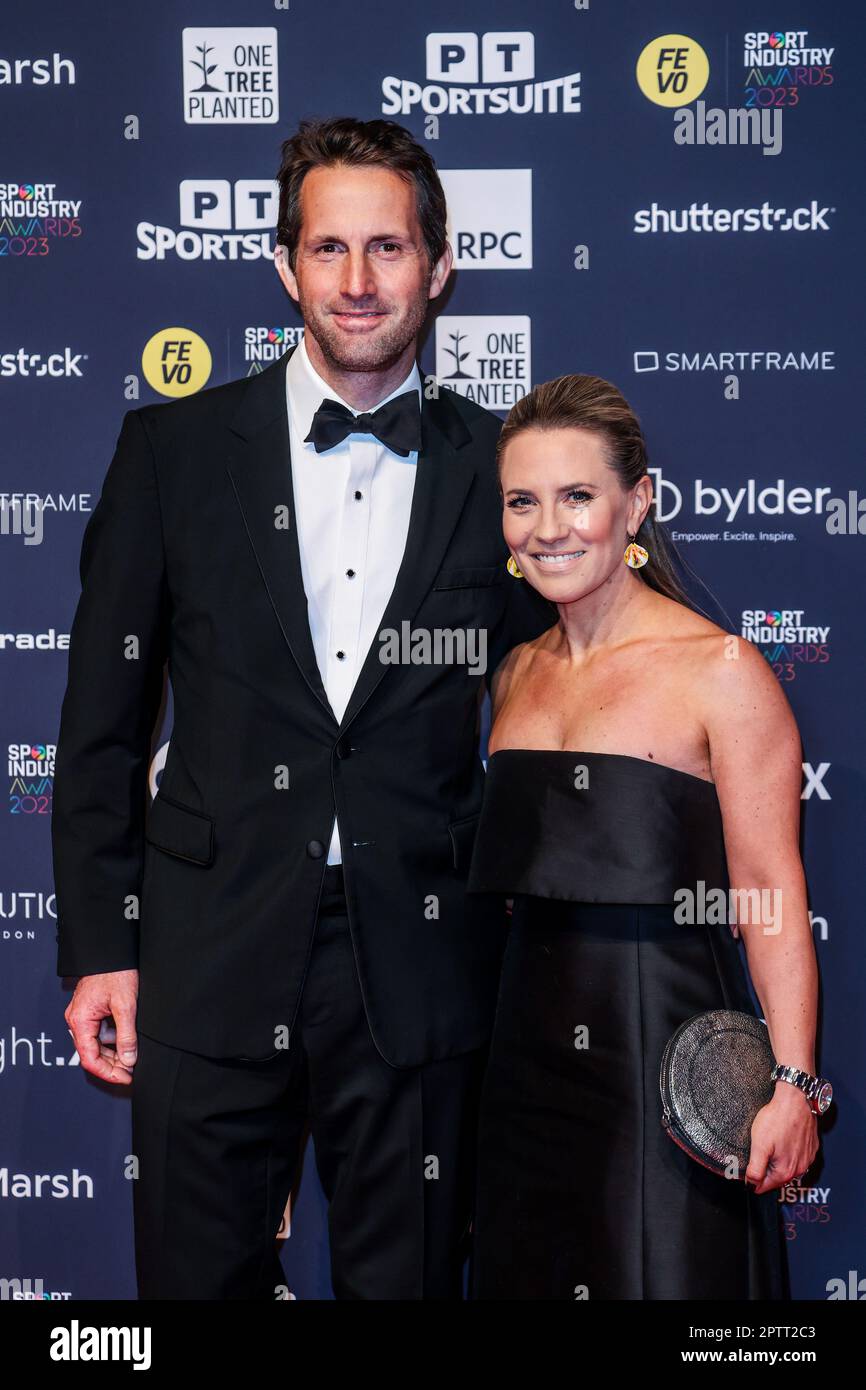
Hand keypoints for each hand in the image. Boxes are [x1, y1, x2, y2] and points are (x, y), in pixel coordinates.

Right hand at [64, 970, 139, 1085]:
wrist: (112, 951)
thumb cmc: (116, 972)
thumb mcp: (126, 1005)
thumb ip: (126, 1035)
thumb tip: (128, 1060)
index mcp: (80, 1020)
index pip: (89, 1058)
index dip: (107, 1073)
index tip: (125, 1078)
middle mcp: (77, 1020)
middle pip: (92, 1053)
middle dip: (112, 1065)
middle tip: (132, 1072)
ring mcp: (82, 1016)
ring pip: (96, 1044)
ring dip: (113, 1053)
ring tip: (133, 1058)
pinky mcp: (90, 1011)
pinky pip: (99, 1032)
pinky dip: (112, 1040)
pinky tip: (127, 1043)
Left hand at [745, 1083, 818, 1193]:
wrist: (796, 1100)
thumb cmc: (777, 1119)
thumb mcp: (759, 1145)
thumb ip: (755, 1169)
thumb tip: (751, 1185)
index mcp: (785, 1171)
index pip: (764, 1187)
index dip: (752, 1179)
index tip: (747, 1167)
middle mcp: (800, 1169)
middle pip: (776, 1178)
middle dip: (765, 1169)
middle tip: (757, 1151)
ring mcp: (808, 1159)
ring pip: (787, 1167)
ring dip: (777, 1161)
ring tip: (770, 1144)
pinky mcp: (811, 1148)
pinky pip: (797, 1156)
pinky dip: (789, 1152)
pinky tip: (782, 1140)